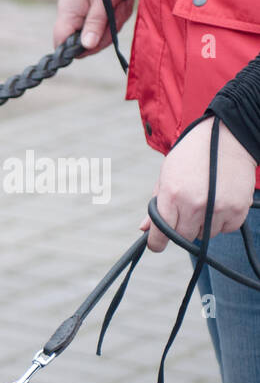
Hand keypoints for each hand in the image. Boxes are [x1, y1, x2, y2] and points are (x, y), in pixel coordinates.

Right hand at [52, 0, 133, 54]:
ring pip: (98, 31)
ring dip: (114, 22)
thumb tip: (86, 47)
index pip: (61, 43)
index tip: (97, 39)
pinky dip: (116, 14)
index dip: (78, 48)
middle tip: (117, 15)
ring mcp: (81, 9)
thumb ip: (95, 24)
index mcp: (68, 12)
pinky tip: (122, 1)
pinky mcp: (92, 5)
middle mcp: (71, 13)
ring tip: (122, 4)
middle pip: (83, 41)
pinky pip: (104, 21)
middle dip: (105, 33)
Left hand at [140, 119, 257, 251]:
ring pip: (206, 235)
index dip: (157, 243)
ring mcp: (218, 208)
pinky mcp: (238, 209)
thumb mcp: (166, 176)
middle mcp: (194, 205)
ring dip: (203, 225)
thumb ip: (155, 204)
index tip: (157, 245)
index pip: (161, 234)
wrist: (228, 137)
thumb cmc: (192, 156)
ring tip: (205, 203)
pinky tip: (220, 203)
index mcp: (172, 196)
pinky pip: (226, 228)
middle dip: (181, 229)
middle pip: (183, 237)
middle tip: (186, 213)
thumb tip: (144, 229)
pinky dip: (223, 221)